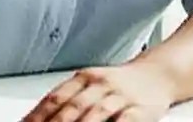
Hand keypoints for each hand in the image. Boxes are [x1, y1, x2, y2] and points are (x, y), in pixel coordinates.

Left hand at [23, 63, 173, 121]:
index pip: (55, 98)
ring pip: (96, 113)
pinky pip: (125, 121)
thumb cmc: (119, 84)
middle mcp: (101, 84)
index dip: (37, 116)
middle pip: (72, 107)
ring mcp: (121, 96)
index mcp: (85, 77)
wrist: (159, 74)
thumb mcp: (91, 84)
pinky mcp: (140, 109)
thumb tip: (33, 119)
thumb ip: (67, 99)